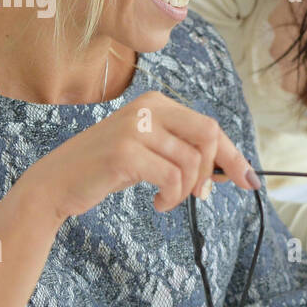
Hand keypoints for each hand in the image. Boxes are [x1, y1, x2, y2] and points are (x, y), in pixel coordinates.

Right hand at [21, 89, 257, 220]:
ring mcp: (135, 128)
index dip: (233, 155)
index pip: (209, 127)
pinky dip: (172, 197)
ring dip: (186, 191)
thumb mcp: (150, 153)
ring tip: (168, 200)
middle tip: (202, 195)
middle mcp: (147, 108)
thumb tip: (230, 169)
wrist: (57, 182)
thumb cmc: (107, 169)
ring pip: (190, 162)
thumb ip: (184, 152)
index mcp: (156, 102)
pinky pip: (171, 178)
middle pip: (208, 136)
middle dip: (213, 170)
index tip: (249, 180)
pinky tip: (159, 203)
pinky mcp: (125, 153)